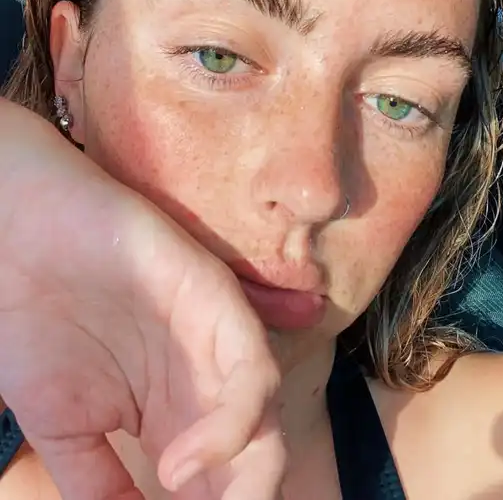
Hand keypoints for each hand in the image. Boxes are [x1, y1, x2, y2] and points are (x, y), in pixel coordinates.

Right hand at [0, 98, 285, 499]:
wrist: (22, 240)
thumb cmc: (41, 324)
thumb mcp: (66, 427)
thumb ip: (100, 483)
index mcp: (176, 415)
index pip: (216, 486)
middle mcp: (205, 385)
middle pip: (254, 464)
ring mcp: (216, 345)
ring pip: (267, 428)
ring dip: (249, 485)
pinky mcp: (219, 303)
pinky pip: (252, 374)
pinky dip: (230, 430)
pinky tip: (177, 464)